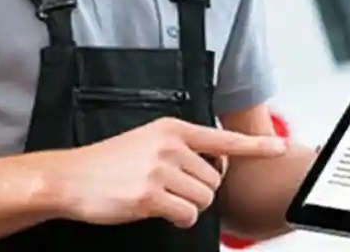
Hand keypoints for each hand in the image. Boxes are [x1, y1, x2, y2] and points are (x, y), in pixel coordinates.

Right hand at [49, 117, 287, 227]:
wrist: (70, 178)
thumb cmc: (107, 164)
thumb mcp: (147, 141)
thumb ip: (181, 148)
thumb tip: (212, 166)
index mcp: (172, 128)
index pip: (224, 138)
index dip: (256, 145)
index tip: (279, 148)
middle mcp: (170, 146)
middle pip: (215, 180)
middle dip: (198, 191)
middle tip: (169, 189)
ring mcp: (161, 170)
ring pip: (204, 199)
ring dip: (187, 206)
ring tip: (160, 197)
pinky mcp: (151, 196)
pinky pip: (187, 215)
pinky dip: (179, 219)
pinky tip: (159, 211)